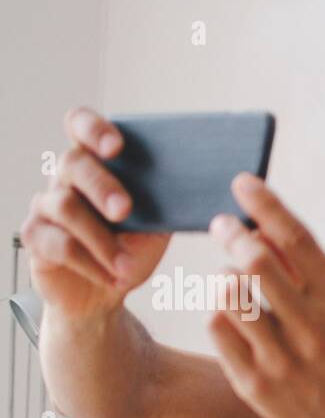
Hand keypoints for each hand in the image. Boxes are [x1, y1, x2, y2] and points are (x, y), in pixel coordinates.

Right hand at [20, 107, 169, 318]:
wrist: (107, 291)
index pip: (81, 126)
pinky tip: (112, 279)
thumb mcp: (156, 227)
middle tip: (125, 211)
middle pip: (73, 163)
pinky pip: (58, 244)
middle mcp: (66, 178)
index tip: (117, 146)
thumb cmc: (132, 250)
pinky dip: (90, 263)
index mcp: (97, 164)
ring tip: (127, 266)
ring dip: (101, 239)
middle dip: (102, 186)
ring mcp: (46, 205)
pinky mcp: (35, 237)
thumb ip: (165, 204)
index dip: (93, 129)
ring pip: (65, 207)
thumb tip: (195, 187)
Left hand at [207, 173, 324, 417]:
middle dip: (233, 233)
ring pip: (229, 294)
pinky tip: (232, 315)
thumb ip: (302, 266)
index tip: (242, 182)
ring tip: (232, 279)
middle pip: (256, 263)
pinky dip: (219, 312)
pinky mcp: (254, 384)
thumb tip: (258, 223)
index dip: (267, 205)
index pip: (298, 242)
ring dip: (224, 276)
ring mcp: (283, 361)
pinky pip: (217, 327)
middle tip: (222, 224)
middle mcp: (314, 331)